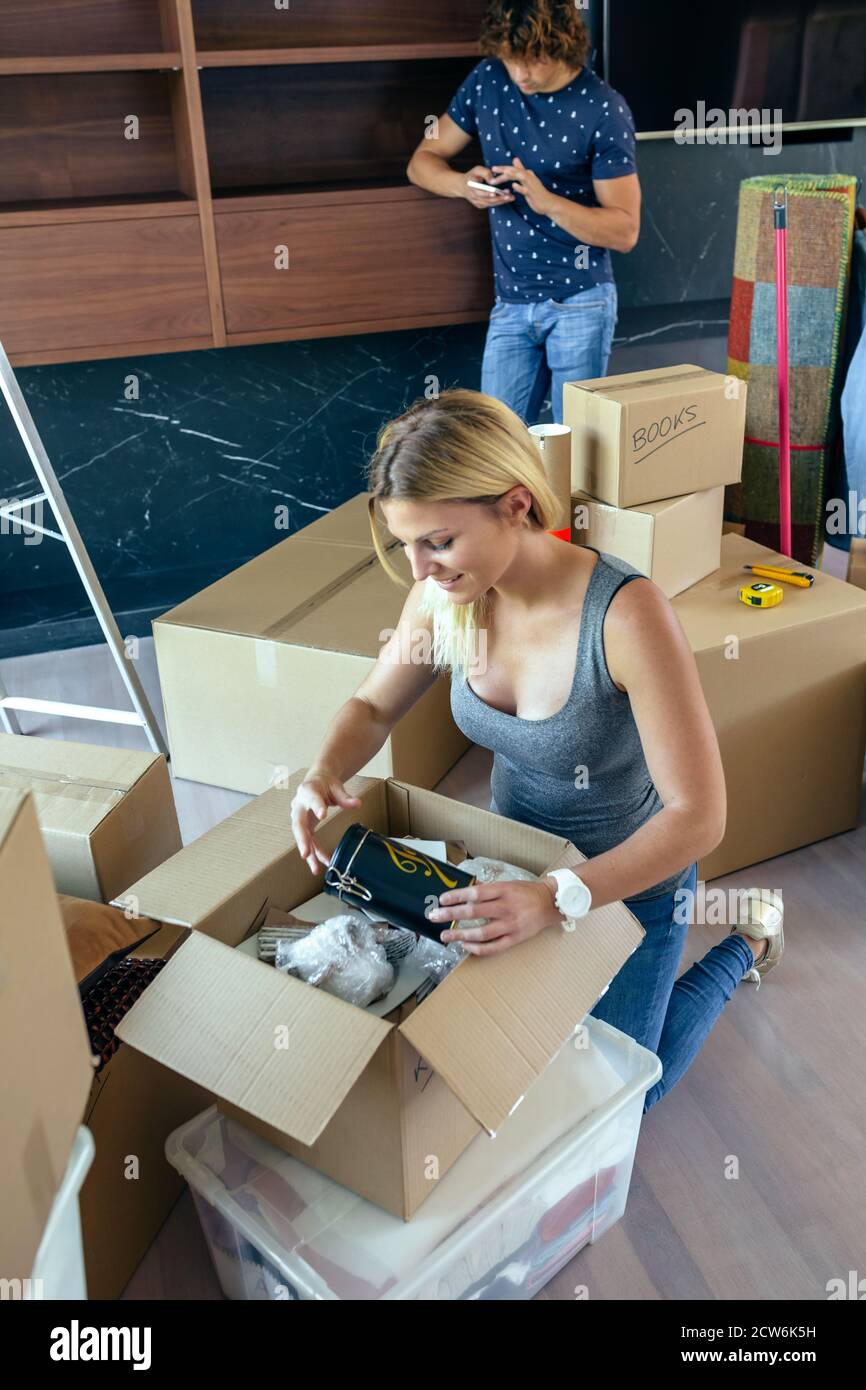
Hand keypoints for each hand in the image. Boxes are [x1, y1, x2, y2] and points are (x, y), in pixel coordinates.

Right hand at [290, 769, 361, 874]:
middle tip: (306, 853)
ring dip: (308, 852)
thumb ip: (345, 797)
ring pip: (301, 837)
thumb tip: (357, 804)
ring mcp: (300, 817)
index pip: (312, 799)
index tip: (322, 815)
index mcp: (308, 791)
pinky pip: (309, 841)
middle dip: (302, 840)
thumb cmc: (326, 784)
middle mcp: (299, 805)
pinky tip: (323, 863)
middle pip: (298, 824)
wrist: (317, 781)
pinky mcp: (305, 826)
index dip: (317, 807)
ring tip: (315, 868)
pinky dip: (315, 853)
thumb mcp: (336, 787)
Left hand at [425, 878, 561, 954]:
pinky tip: (465, 946)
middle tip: (434, 916)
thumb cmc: (526, 892)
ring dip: (461, 935)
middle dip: (451, 915)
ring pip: (482, 933)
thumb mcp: (507, 884)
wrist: (551, 903)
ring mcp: (511, 925)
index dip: (457, 896)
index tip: (442, 899)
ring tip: (445, 936)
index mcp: (504, 890)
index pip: (475, 893)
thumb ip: (488, 889)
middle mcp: (507, 907)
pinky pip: (494, 947)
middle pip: (474, 913)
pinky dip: (478, 948)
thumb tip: (465, 894)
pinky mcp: (516, 938)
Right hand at [461, 164, 514, 209]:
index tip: (495, 193)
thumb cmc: (472, 175)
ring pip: (490, 203)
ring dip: (501, 201)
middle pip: (487, 199)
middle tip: (509, 195)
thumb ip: (486, 173)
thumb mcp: (477, 169)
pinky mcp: (479, 205)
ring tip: (511, 197)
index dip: (487, 193)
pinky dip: (498, 202)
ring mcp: (476, 202)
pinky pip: (490, 205)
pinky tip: (506, 199)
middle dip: (499, 198)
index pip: (479, 191)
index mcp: (471, 185)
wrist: (462, 186)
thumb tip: (493, 180)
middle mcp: (473, 196)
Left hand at [490, 157, 555, 216]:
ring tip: (500, 175)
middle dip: (503, 170)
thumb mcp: (528, 179)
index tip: (493, 168)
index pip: (513, 169)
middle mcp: (528, 176)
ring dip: (509, 175)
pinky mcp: (532, 193)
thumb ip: (521, 170)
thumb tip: (515, 159)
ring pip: (519, 177)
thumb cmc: (537, 192)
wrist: (549, 203)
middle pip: (514, 171)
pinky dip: (520, 187)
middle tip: (493, 169)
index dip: (503, 168)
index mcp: (526, 173)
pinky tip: (513, 186)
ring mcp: (531, 185)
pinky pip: (525, 190)